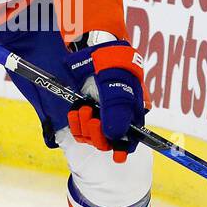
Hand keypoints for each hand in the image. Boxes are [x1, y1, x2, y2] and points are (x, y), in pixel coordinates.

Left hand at [65, 38, 146, 162]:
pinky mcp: (84, 113)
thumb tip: (114, 136)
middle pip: (109, 141)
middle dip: (98, 134)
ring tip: (83, 108)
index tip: (118, 157)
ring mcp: (99, 116)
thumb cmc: (110, 64)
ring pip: (91, 137)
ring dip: (84, 126)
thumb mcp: (115, 85)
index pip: (131, 138)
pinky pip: (78, 129)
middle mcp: (116, 117)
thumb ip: (115, 111)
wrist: (91, 49)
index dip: (124, 148)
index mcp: (131, 112)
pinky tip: (75, 111)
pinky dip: (75, 122)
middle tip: (92, 119)